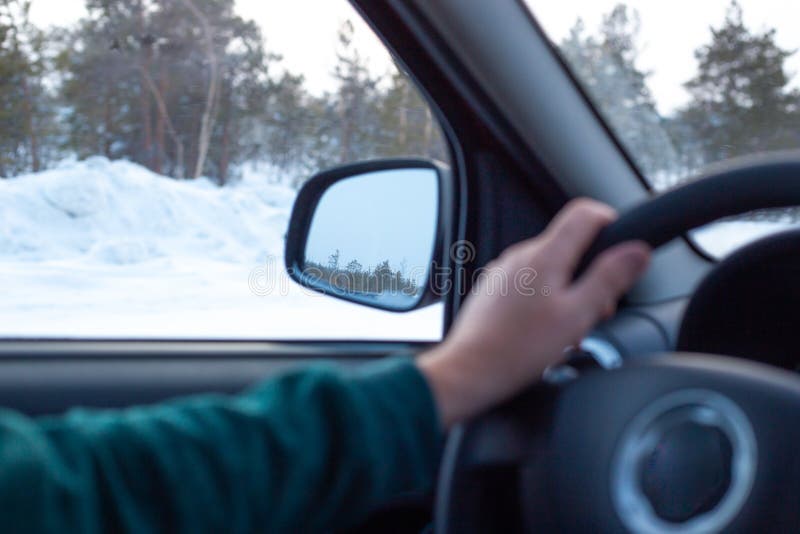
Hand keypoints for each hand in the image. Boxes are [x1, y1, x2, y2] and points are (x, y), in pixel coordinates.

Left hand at [417, 199, 650, 427]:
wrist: (470, 371)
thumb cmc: (519, 349)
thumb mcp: (578, 315)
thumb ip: (609, 278)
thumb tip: (636, 251)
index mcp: (544, 255)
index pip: (584, 213)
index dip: (611, 222)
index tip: (621, 249)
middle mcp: (519, 256)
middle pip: (569, 245)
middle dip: (591, 274)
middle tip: (596, 310)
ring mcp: (503, 272)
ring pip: (550, 268)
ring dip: (569, 293)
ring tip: (568, 329)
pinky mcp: (493, 290)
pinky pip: (529, 285)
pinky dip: (546, 301)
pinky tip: (544, 332)